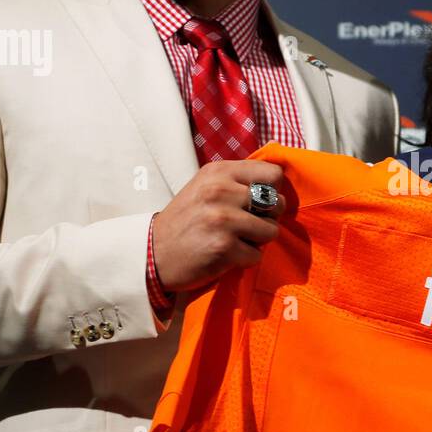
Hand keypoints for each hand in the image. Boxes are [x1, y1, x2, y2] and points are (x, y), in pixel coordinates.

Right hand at [152, 160, 286, 292]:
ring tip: (235, 240)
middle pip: (276, 204)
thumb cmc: (186, 220)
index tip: (259, 203)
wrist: (153, 253)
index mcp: (219, 172)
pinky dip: (245, 259)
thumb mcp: (205, 186)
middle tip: (246, 226)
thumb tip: (277, 179)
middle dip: (267, 218)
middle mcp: (221, 191)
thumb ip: (237, 180)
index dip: (273, 191)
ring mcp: (223, 219)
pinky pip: (256, 255)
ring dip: (257, 241)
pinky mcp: (224, 247)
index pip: (273, 174)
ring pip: (271, 230)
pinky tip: (225, 255)